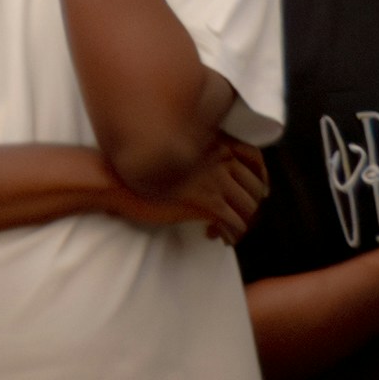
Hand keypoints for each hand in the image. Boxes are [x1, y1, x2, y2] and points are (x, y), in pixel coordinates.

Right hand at [101, 125, 268, 240]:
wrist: (117, 180)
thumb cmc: (136, 168)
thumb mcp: (171, 155)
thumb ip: (194, 157)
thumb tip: (205, 173)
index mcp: (213, 143)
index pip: (255, 161)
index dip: (260, 181)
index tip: (257, 194)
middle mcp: (220, 158)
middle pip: (255, 188)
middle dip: (250, 207)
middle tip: (235, 218)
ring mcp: (216, 180)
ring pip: (248, 208)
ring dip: (240, 223)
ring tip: (222, 231)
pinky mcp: (208, 202)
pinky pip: (234, 224)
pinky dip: (229, 234)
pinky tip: (211, 236)